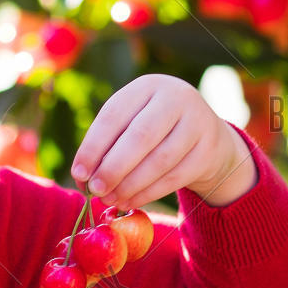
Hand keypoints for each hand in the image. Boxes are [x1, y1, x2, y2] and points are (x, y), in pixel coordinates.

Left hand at [69, 75, 257, 208]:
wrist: (206, 135)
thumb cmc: (155, 129)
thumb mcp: (131, 122)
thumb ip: (107, 144)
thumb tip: (83, 178)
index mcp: (147, 85)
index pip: (114, 115)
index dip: (93, 147)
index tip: (78, 174)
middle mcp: (176, 98)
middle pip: (140, 136)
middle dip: (113, 168)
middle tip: (95, 190)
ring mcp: (197, 123)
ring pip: (159, 160)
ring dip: (130, 185)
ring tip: (110, 199)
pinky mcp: (208, 150)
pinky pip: (175, 177)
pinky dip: (148, 193)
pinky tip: (130, 201)